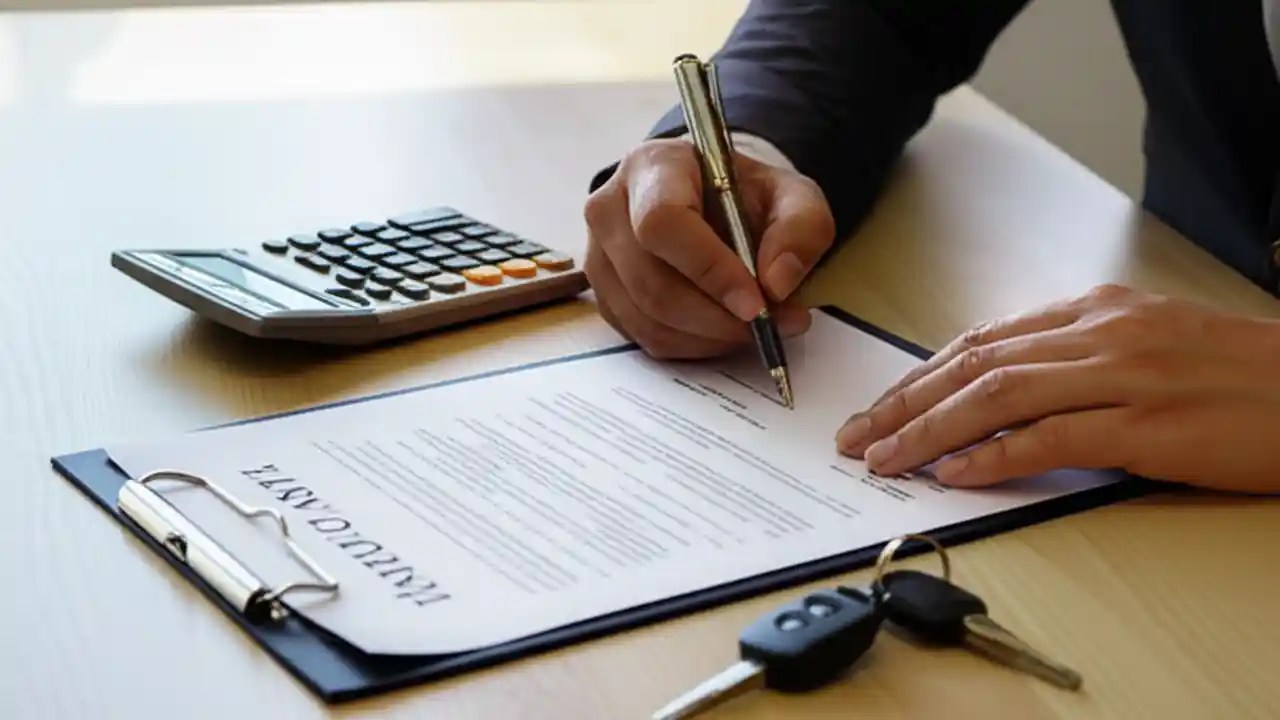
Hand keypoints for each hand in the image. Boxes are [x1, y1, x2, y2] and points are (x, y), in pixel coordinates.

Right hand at [583, 138, 834, 358]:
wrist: (715, 203)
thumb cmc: (747, 197)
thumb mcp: (793, 196)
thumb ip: (800, 229)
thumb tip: (777, 284)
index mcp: (652, 168)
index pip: (663, 222)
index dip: (709, 269)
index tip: (756, 302)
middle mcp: (610, 209)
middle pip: (651, 281)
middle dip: (716, 317)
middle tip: (768, 325)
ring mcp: (599, 256)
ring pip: (647, 318)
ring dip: (708, 337)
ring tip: (753, 329)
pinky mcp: (604, 296)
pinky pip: (644, 337)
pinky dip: (692, 345)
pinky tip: (722, 330)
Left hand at [835, 284, 1279, 493]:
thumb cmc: (1237, 374)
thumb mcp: (1148, 343)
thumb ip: (1076, 357)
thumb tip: (1004, 387)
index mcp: (1095, 310)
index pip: (984, 339)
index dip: (921, 374)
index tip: (881, 403)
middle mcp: (1099, 333)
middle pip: (974, 363)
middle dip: (904, 401)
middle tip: (857, 434)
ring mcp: (1122, 376)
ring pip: (997, 395)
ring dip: (929, 429)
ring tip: (884, 458)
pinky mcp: (1148, 426)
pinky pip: (1050, 437)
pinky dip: (994, 455)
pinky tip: (952, 473)